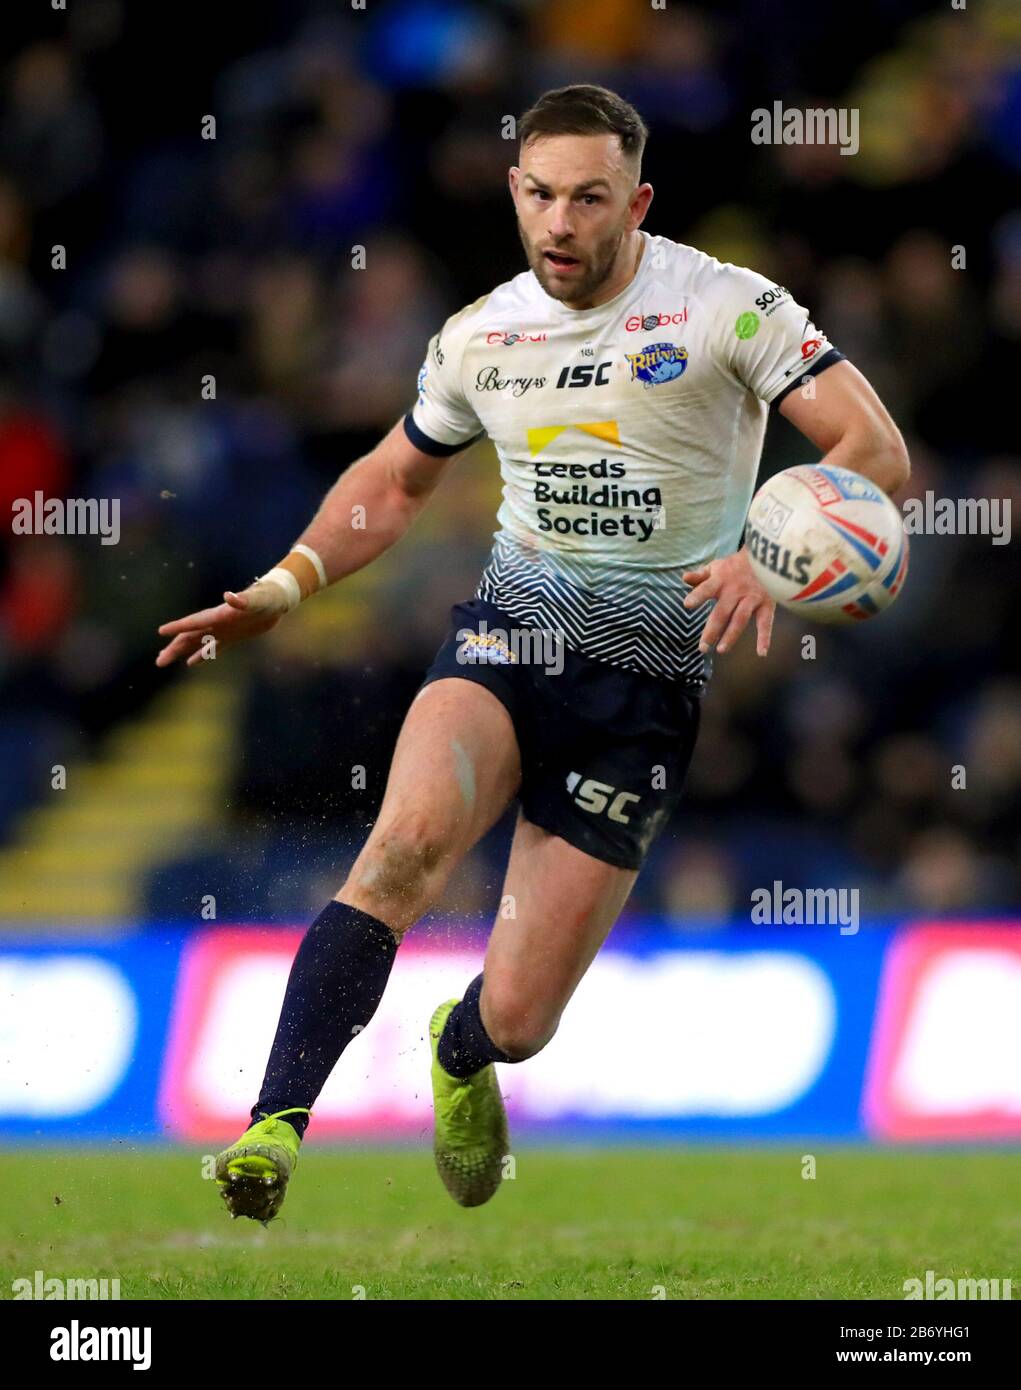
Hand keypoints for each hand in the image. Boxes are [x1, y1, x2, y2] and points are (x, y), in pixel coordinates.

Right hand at [155, 580, 290, 667]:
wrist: (278, 600)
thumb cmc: (268, 597)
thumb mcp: (257, 600)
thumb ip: (243, 600)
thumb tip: (229, 596)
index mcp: (220, 615)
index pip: (195, 622)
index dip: (178, 626)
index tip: (161, 631)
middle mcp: (217, 623)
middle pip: (189, 636)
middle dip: (174, 648)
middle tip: (159, 662)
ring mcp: (223, 630)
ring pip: (196, 642)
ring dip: (180, 651)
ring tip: (163, 661)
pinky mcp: (232, 636)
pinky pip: (213, 648)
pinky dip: (200, 655)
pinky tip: (190, 663)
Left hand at [682, 550, 774, 656]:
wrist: (768, 557)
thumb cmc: (735, 566)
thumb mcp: (716, 567)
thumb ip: (700, 575)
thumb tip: (684, 578)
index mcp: (720, 581)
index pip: (706, 588)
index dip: (698, 595)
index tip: (687, 604)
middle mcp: (735, 591)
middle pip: (722, 613)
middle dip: (712, 630)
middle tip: (703, 647)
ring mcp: (751, 598)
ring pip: (740, 619)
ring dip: (731, 636)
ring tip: (721, 650)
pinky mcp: (767, 604)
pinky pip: (765, 622)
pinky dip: (765, 638)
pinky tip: (761, 652)